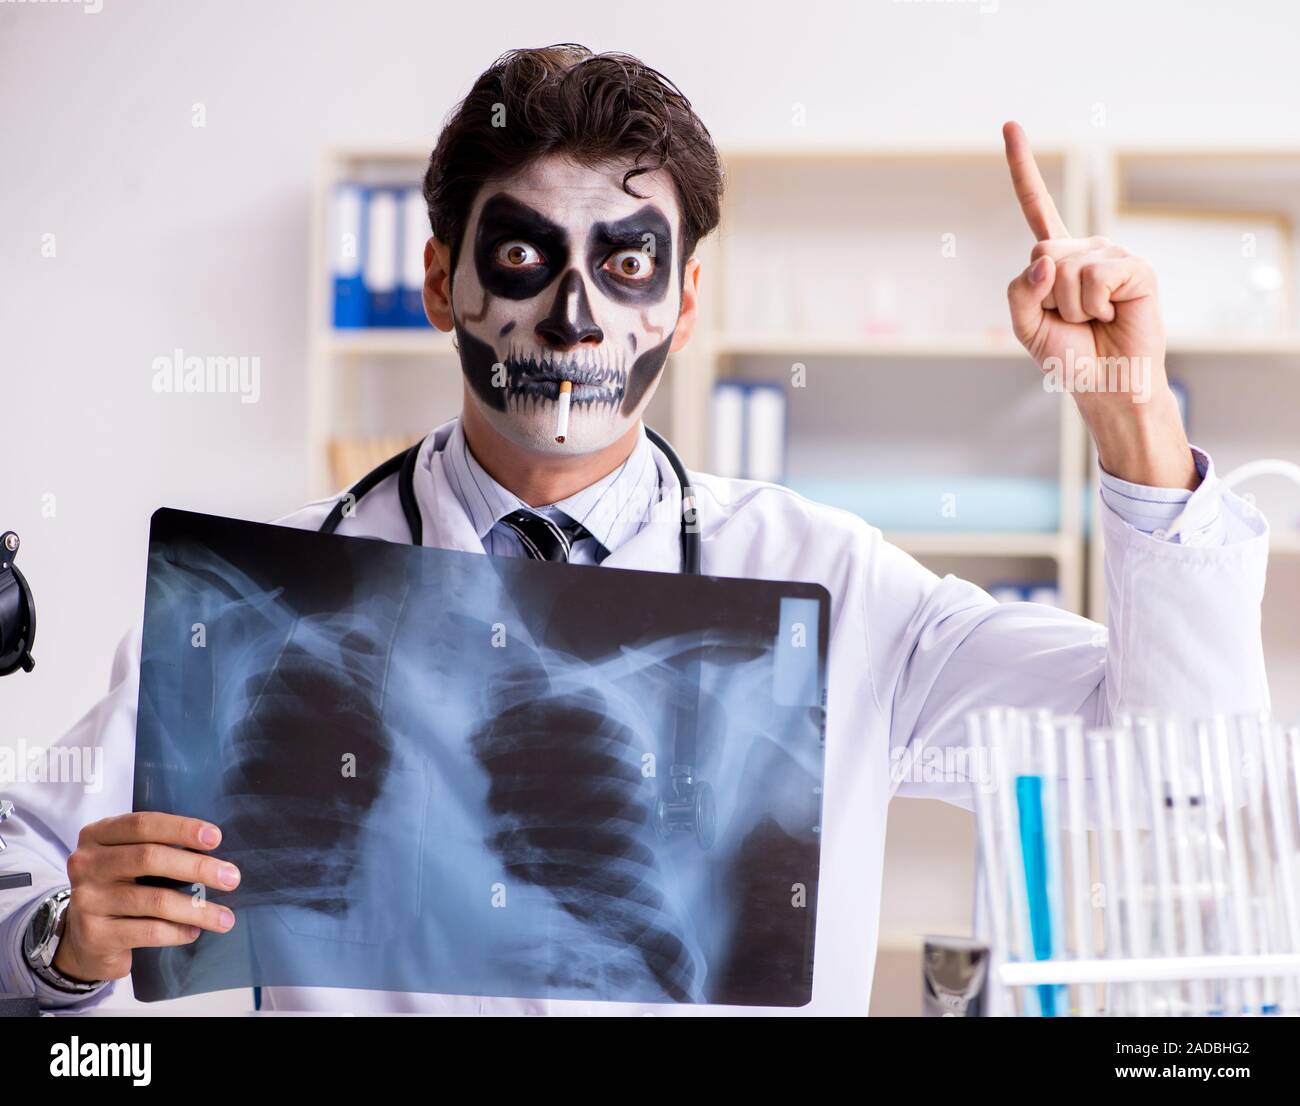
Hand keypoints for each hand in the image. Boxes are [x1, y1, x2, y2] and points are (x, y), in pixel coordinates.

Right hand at [53, 813, 238, 983]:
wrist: (85, 940)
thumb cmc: (122, 888)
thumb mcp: (129, 859)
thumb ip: (158, 846)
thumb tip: (216, 849)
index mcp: (98, 835)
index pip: (143, 824)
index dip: (181, 828)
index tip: (216, 838)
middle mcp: (86, 864)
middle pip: (149, 858)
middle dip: (197, 867)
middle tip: (232, 877)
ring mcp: (87, 900)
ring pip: (154, 900)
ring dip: (197, 909)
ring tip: (225, 918)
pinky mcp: (94, 935)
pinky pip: (148, 931)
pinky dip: (178, 932)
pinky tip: (194, 932)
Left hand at [1002, 121, 1196, 489]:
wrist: (1104, 383)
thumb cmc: (1067, 355)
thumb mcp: (1025, 326)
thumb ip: (1019, 290)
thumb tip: (1044, 259)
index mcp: (1055, 258)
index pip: (1036, 207)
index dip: (1022, 167)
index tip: (1010, 125)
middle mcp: (1084, 249)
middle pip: (1041, 252)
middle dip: (1046, 296)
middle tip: (1071, 319)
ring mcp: (1111, 255)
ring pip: (1064, 269)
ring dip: (1070, 307)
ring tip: (1092, 321)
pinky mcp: (1136, 269)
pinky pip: (1096, 277)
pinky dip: (1094, 306)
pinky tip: (1112, 316)